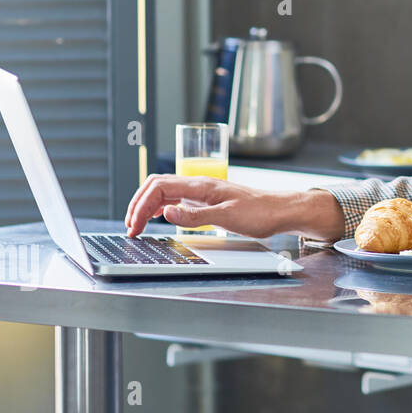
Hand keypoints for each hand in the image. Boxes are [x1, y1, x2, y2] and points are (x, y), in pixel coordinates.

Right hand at [124, 175, 342, 240]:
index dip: (140, 206)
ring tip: (138, 224)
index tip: (134, 226)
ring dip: (147, 205)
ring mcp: (202, 192)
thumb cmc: (259, 213)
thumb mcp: (227, 217)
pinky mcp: (207, 200)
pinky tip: (159, 217)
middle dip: (138, 204)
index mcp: (201, 185)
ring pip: (165, 191)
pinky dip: (161, 206)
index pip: (159, 188)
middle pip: (157, 186)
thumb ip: (195, 215)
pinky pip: (176, 198)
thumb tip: (166, 212)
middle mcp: (199, 185)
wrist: (280, 211)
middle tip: (131, 227)